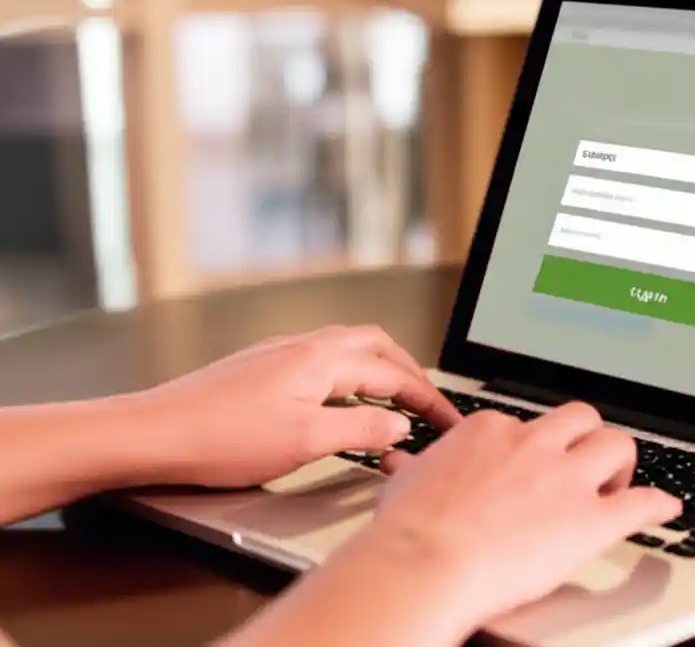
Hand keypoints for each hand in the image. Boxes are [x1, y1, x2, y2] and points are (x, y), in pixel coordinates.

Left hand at [133, 325, 460, 488]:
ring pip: (347, 353)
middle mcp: (302, 347)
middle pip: (375, 346)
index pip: (394, 373)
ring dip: (378, 374)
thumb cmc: (219, 437)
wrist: (153, 435)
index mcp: (320, 359)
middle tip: (429, 404)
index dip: (429, 399)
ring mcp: (279, 357)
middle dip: (409, 372)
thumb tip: (398, 426)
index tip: (450, 422)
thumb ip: (361, 431)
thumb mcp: (307, 441)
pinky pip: (322, 366)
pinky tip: (341, 410)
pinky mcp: (261, 372)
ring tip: (393, 406)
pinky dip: (348, 382)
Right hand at [369, 403, 681, 628]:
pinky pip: (642, 502)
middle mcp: (535, 444)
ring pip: (617, 444)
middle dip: (587, 437)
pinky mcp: (591, 520)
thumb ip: (418, 466)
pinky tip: (665, 508)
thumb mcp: (406, 480)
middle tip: (584, 464)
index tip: (534, 465)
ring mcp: (566, 479)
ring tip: (619, 483)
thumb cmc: (407, 531)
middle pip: (580, 419)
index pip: (526, 424)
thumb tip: (404, 463)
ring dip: (622, 463)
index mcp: (492, 430)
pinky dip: (658, 505)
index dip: (534, 447)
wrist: (423, 563)